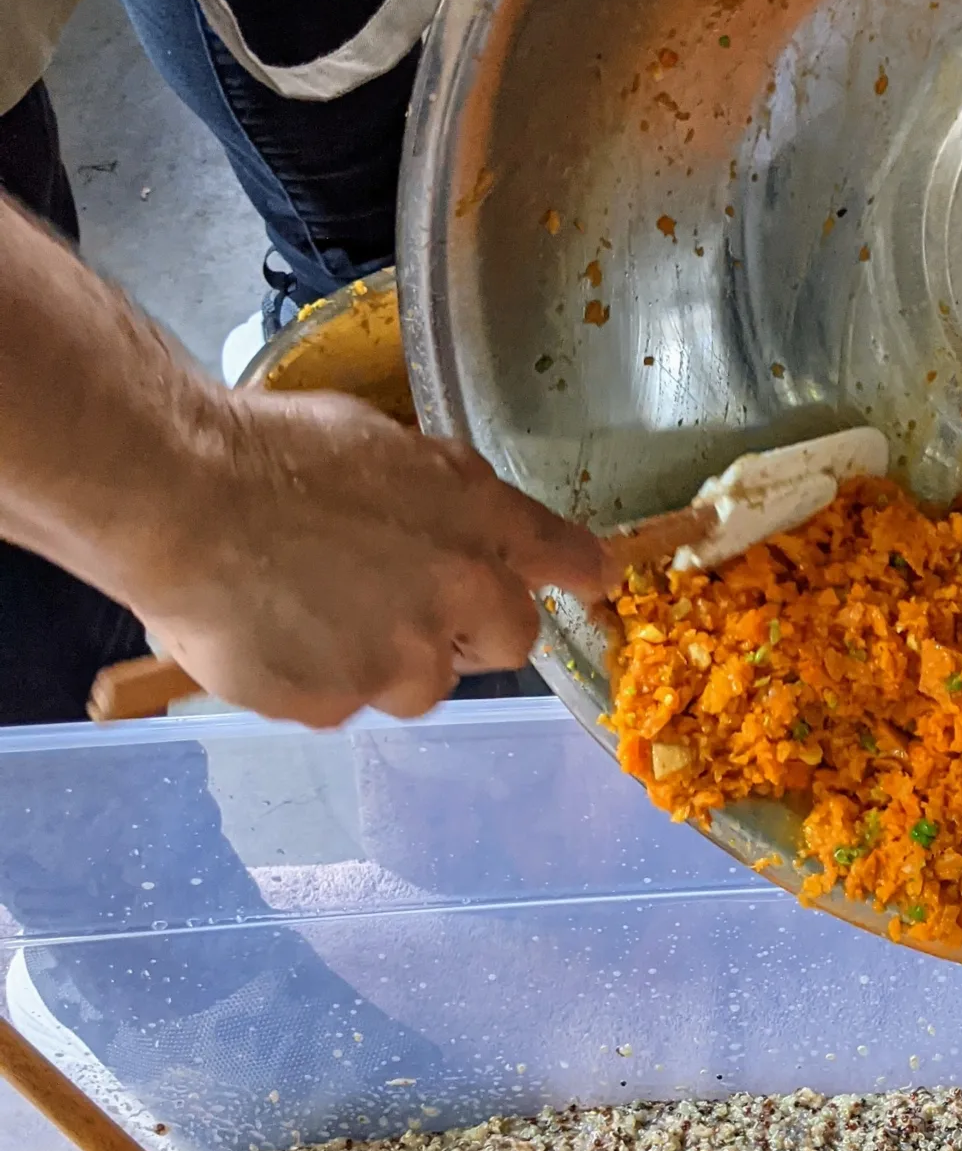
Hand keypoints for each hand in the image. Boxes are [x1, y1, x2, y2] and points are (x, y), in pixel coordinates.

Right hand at [0, 192, 602, 728]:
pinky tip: (270, 630)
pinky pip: (342, 704)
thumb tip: (461, 522)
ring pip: (419, 683)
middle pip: (505, 642)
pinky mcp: (337, 704)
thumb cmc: (269, 450)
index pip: (563, 556)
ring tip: (312, 606)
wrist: (179, 494)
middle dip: (465, 628)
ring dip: (385, 657)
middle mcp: (458, 597)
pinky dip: (315, 679)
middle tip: (397, 597)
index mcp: (476, 519)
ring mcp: (398, 660)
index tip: (593, 581)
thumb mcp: (383, 446)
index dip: (578, 571)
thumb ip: (442, 496)